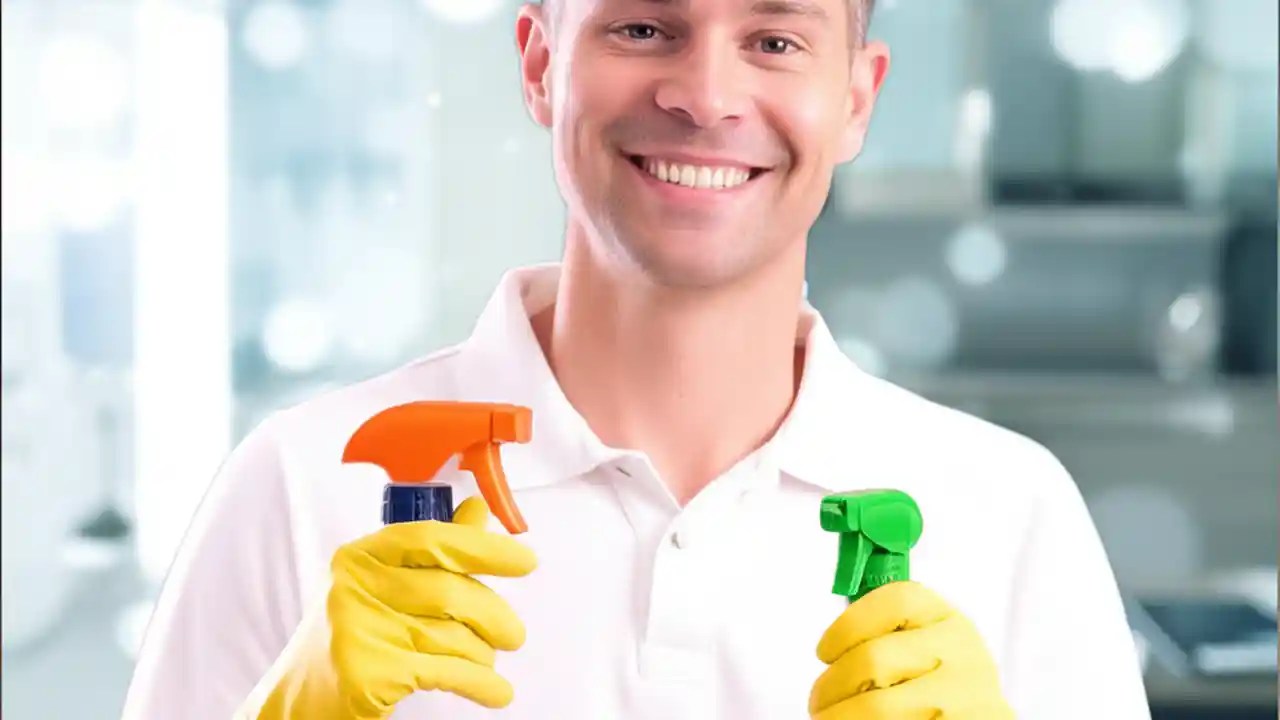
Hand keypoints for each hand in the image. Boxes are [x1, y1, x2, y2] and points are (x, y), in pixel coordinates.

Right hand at [240, 497, 537, 719]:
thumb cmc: (356, 633)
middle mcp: (355, 587)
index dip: (484, 548)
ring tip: (488, 662)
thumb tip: (477, 512)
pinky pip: (447, 672)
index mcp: (361, 555)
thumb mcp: (386, 583)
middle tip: (513, 635)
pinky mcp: (368, 673)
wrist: (305, 698)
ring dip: (484, 654)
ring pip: (452, 636)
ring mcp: (359, 630)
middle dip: (494, 616)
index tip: (524, 561)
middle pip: (450, 591)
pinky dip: (481, 684)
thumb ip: (435, 549)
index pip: (432, 538)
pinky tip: (495, 692)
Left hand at [809, 581, 1013, 719]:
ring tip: (828, 718)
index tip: (824, 652)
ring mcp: (963, 700)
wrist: (981, 718)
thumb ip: (888, 635)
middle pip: (873, 659)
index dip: (847, 626)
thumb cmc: (941, 679)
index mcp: (948, 620)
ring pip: (877, 707)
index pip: (894, 603)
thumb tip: (830, 655)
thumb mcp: (928, 642)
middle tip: (818, 701)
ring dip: (839, 715)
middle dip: (830, 685)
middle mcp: (960, 656)